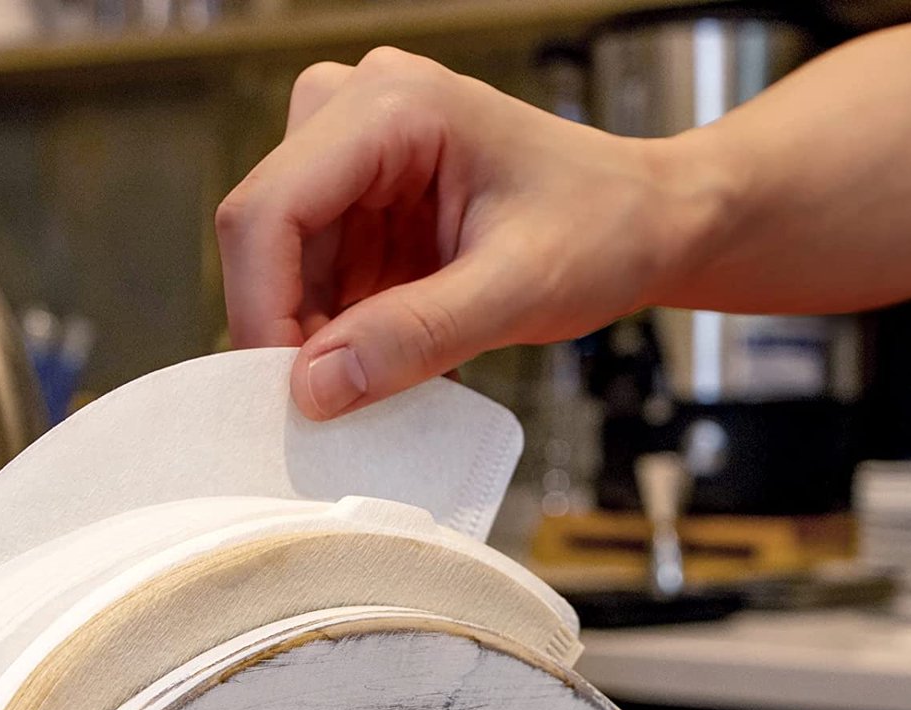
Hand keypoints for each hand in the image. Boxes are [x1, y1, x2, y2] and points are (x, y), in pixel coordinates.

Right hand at [216, 48, 721, 417]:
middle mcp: (358, 114)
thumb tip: (315, 388)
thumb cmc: (604, 227)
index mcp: (393, 107)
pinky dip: (343, 330)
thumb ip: (416, 337)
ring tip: (380, 379)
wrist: (646, 220)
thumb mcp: (517, 290)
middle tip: (334, 402)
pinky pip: (319, 277)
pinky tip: (387, 357)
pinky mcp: (365, 201)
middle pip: (269, 237)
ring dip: (319, 335)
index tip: (291, 394)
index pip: (270, 209)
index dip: (264, 309)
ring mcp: (357, 157)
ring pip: (287, 266)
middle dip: (291, 329)